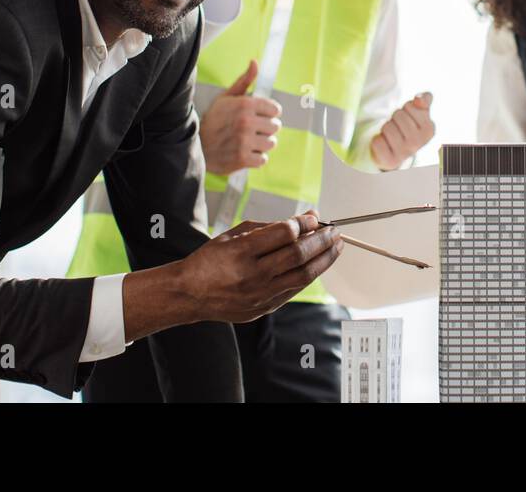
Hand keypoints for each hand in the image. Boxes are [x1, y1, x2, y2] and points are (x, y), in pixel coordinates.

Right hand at [177, 210, 342, 324]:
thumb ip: (271, 226)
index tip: (314, 218)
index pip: (285, 233)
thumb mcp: (235, 234)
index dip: (304, 223)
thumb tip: (305, 219)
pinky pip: (294, 290)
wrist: (189, 294)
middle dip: (322, 240)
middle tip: (334, 231)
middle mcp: (252, 275)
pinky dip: (309, 275)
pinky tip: (317, 264)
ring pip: (303, 275)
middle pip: (299, 254)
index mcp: (242, 251)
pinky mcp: (264, 308)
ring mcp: (259, 295)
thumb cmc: (210, 259)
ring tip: (336, 247)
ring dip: (324, 259)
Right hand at [199, 59, 282, 171]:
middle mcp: (246, 122)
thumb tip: (255, 63)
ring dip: (261, 144)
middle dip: (265, 129)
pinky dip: (256, 158)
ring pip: (271, 143)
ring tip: (248, 141)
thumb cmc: (213, 120)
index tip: (260, 116)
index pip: (275, 109)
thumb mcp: (226, 97)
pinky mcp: (242, 158)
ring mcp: (244, 141)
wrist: (195, 145)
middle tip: (252, 130)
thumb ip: (245, 80)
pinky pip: (263, 159)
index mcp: (245, 104)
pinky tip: (245, 152)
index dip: (268, 113)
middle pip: (275, 127)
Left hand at [370, 92, 435, 169]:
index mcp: (429, 130)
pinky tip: (385, 144)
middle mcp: (418, 143)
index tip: (408, 117)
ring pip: (386, 127)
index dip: (405, 108)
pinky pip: (377, 142)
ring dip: (386, 128)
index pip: (410, 105)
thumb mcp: (418, 113)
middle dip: (395, 118)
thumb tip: (419, 99)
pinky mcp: (390, 161)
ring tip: (391, 136)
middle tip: (398, 127)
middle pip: (397, 115)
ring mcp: (405, 153)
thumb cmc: (407, 128)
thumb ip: (424, 100)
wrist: (396, 152)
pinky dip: (378, 140)